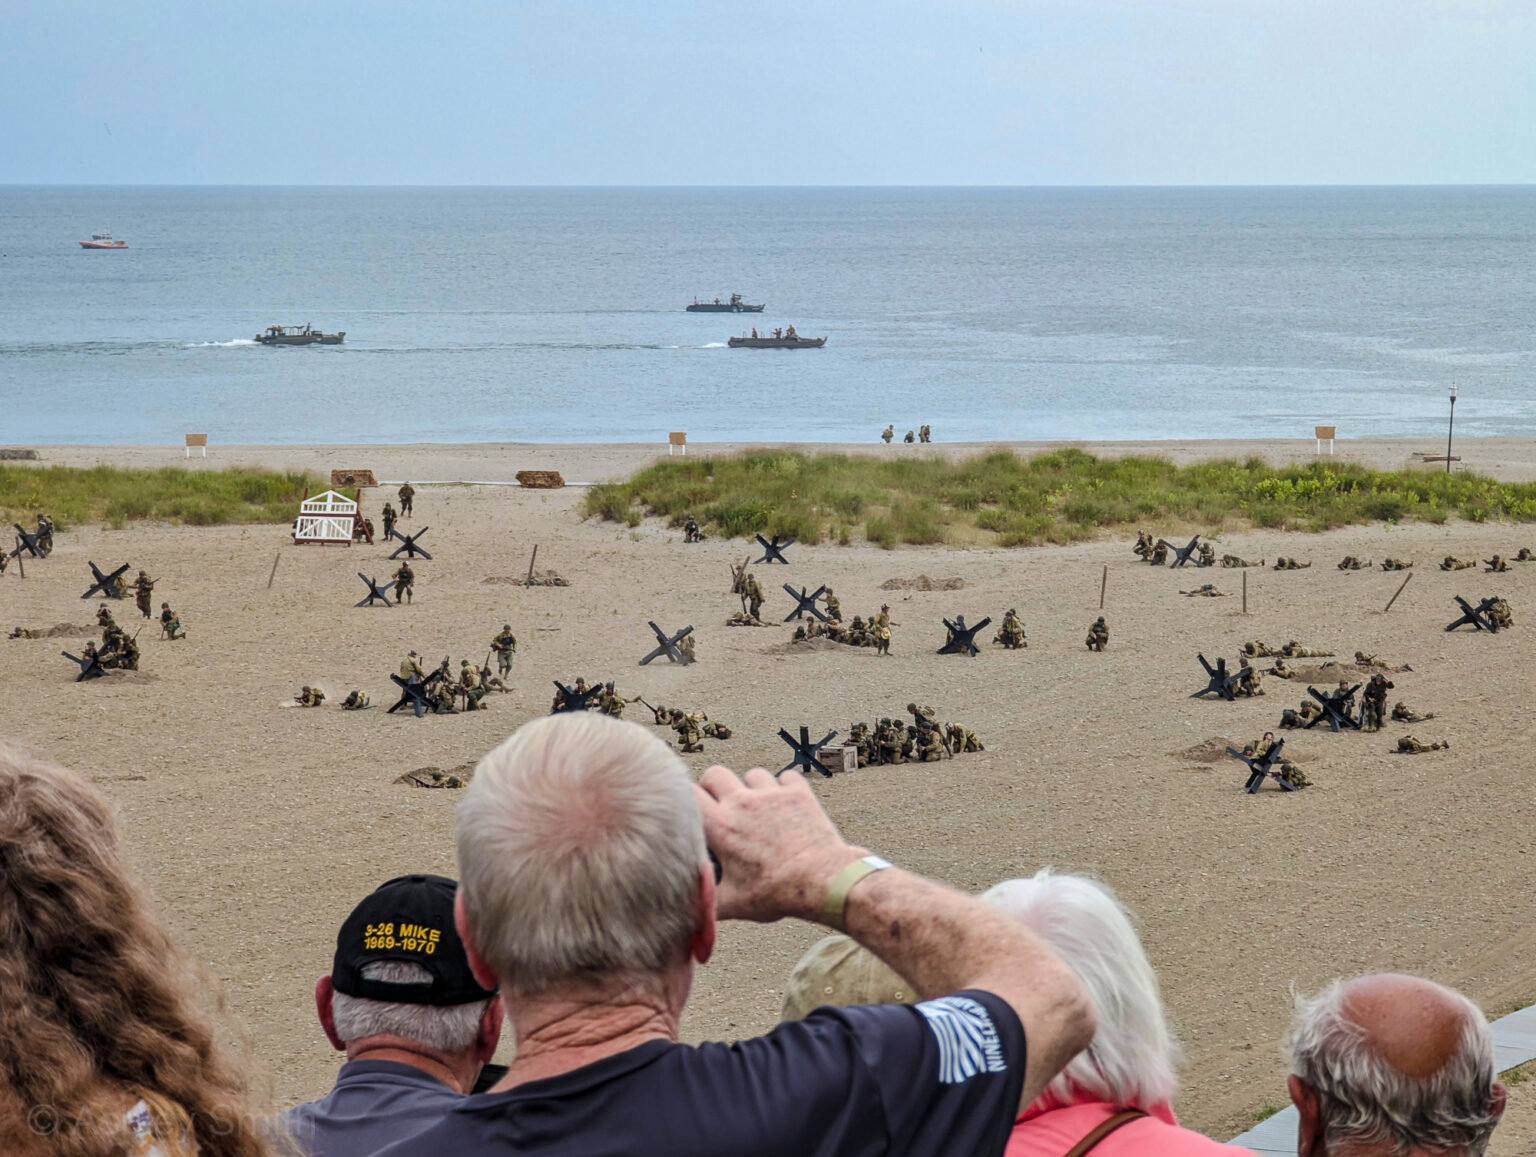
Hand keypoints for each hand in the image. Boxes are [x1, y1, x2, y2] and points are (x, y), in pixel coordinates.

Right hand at [695, 766, 864, 923]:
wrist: (822, 880)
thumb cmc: (777, 892)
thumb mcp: (732, 903)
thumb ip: (705, 901)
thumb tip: (689, 907)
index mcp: (721, 826)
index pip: (689, 794)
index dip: (687, 802)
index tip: (693, 813)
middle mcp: (743, 803)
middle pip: (715, 774)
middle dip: (714, 787)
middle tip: (721, 806)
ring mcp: (772, 794)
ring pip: (751, 774)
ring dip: (751, 787)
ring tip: (757, 808)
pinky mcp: (798, 793)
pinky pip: (786, 776)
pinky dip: (784, 786)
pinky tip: (785, 804)